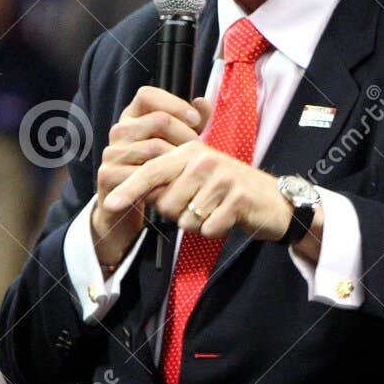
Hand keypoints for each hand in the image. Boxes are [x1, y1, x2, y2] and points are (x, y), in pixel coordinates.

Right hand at [90, 86, 212, 268]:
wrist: (129, 207)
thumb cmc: (160, 172)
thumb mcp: (178, 144)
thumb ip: (193, 123)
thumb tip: (202, 102)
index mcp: (132, 117)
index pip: (147, 95)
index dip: (175, 104)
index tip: (197, 121)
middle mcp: (119, 131)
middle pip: (158, 121)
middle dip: (186, 137)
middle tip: (200, 153)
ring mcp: (112, 153)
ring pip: (155, 147)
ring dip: (179, 160)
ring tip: (192, 170)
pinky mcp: (108, 175)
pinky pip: (144, 173)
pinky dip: (166, 180)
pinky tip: (178, 185)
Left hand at [103, 138, 293, 244]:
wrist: (274, 202)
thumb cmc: (229, 191)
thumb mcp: (198, 177)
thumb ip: (170, 180)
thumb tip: (140, 193)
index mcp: (191, 152)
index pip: (152, 170)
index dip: (129, 188)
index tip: (109, 204)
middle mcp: (205, 160)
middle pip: (167, 203)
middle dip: (178, 214)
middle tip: (201, 206)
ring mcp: (223, 179)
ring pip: (187, 220)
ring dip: (198, 225)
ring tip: (216, 211)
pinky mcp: (239, 199)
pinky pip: (208, 229)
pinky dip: (215, 231)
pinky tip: (228, 219)